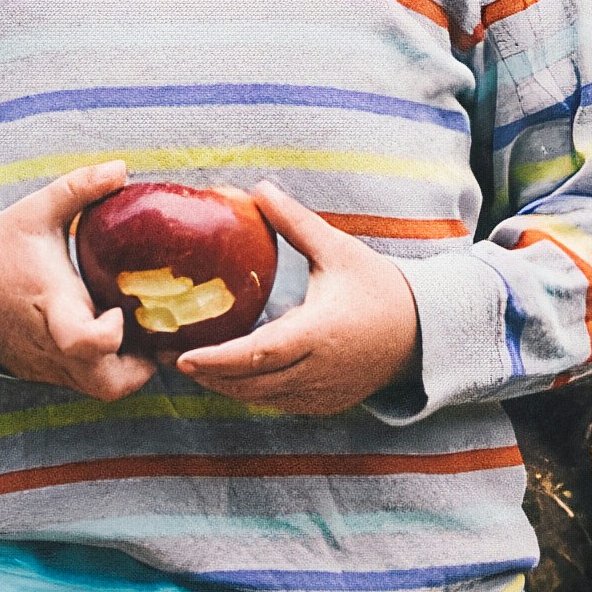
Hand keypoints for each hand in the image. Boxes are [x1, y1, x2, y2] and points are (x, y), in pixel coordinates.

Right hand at [0, 165, 154, 400]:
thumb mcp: (35, 211)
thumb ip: (78, 188)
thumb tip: (121, 167)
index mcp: (52, 307)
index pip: (82, 342)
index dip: (110, 335)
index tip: (119, 310)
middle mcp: (53, 347)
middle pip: (107, 386)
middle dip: (141, 366)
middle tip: (151, 329)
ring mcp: (49, 367)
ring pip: (102, 391)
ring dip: (128, 367)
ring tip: (135, 329)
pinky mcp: (47, 373)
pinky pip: (86, 384)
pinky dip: (107, 368)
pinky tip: (114, 334)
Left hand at [176, 181, 424, 416]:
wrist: (423, 333)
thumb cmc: (380, 288)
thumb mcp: (339, 250)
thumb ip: (295, 223)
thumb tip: (258, 188)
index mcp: (320, 333)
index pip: (259, 354)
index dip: (219, 360)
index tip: (183, 355)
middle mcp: (318, 371)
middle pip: (250, 384)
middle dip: (208, 374)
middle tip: (168, 355)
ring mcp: (320, 393)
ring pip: (259, 397)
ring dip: (224, 385)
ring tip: (189, 364)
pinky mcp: (323, 404)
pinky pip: (276, 402)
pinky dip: (249, 391)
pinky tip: (227, 375)